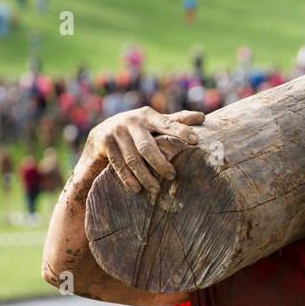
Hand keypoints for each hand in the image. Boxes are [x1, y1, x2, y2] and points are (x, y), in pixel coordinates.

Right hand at [77, 106, 204, 197]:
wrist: (102, 132)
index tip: (196, 141)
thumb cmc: (138, 130)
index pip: (167, 123)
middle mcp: (131, 121)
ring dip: (145, 176)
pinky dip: (128, 178)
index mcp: (148, 115)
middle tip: (172, 176)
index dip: (181, 131)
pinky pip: (118, 164)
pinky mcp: (104, 144)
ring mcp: (116, 132)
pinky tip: (137, 189)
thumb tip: (203, 117)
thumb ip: (176, 121)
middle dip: (160, 163)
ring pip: (133, 159)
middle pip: (147, 146)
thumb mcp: (155, 123)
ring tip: (156, 189)